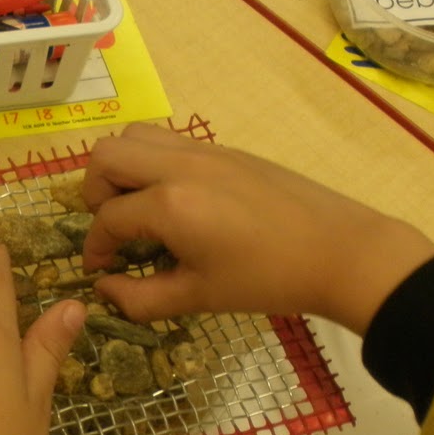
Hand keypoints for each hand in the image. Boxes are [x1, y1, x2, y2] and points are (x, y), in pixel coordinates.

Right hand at [81, 124, 433, 335]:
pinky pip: (169, 141)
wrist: (339, 250)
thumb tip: (103, 289)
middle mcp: (178, 166)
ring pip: (136, 137)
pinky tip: (176, 203)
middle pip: (106, 156)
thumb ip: (140, 298)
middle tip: (114, 228)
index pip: (107, 218)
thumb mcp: (198, 297)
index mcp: (169, 205)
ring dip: (122, 170)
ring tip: (139, 209)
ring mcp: (203, 150)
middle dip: (95, 193)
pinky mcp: (226, 150)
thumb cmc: (267, 280)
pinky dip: (153, 164)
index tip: (100, 270)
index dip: (95, 248)